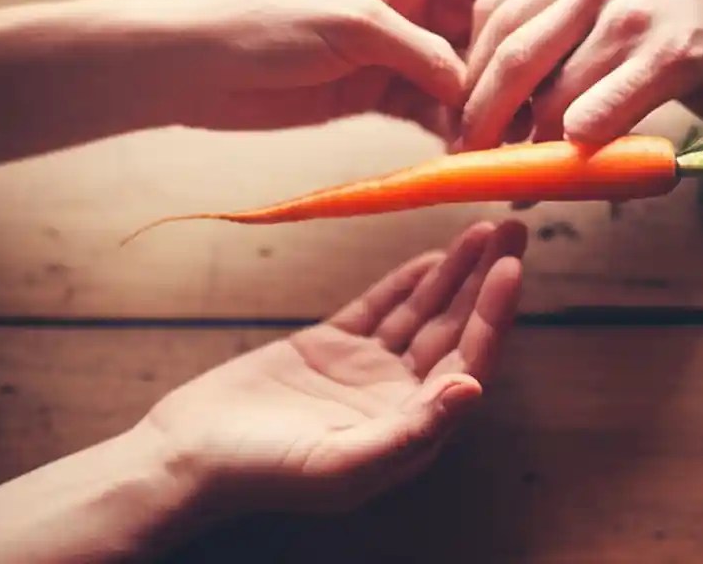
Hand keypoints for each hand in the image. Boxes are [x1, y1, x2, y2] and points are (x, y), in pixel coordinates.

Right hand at [142, 220, 526, 514]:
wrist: (188, 455)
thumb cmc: (262, 473)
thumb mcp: (341, 463)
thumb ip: (412, 430)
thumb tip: (473, 388)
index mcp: (411, 430)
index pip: (468, 364)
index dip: (493, 316)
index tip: (511, 269)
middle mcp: (397, 398)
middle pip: (455, 331)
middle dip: (486, 283)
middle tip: (514, 233)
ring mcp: (365, 371)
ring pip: (422, 313)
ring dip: (453, 273)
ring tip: (484, 230)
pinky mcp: (329, 348)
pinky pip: (379, 307)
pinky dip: (406, 282)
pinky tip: (433, 256)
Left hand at [161, 0, 502, 137]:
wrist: (195, 67)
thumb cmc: (265, 22)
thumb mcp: (354, 25)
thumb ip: (420, 52)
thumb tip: (473, 86)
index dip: (516, 6)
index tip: (544, 47)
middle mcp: (403, 4)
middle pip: (476, 30)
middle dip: (502, 67)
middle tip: (531, 108)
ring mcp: (389, 51)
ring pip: (455, 75)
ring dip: (477, 105)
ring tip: (500, 137)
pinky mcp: (372, 92)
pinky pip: (425, 108)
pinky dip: (445, 127)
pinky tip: (462, 148)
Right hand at [457, 0, 702, 150]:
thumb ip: (656, 122)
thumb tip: (591, 156)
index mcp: (669, 55)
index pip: (586, 122)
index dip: (547, 158)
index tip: (528, 179)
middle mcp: (625, 12)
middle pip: (532, 79)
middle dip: (490, 127)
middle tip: (469, 153)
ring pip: (509, 33)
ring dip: (477, 81)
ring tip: (466, 111)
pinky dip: (484, 28)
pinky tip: (480, 56)